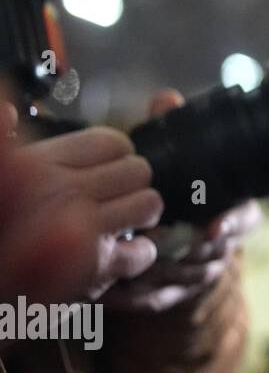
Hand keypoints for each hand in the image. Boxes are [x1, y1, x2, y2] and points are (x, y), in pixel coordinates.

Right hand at [0, 100, 161, 305]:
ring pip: (150, 203)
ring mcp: (81, 228)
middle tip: (113, 200)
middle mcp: (61, 190)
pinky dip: (135, 256)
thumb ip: (10, 147)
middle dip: (131, 186)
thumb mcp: (7, 175)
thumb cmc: (6, 227)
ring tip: (118, 224)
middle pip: (138, 169)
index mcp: (37, 163)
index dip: (116, 157)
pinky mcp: (96, 265)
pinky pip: (145, 250)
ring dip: (140, 216)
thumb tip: (6, 107)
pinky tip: (113, 255)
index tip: (104, 172)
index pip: (113, 142)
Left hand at [97, 90, 261, 312]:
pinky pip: (154, 300)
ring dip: (150, 271)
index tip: (213, 227)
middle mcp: (221, 246)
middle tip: (150, 240)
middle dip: (178, 248)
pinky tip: (103, 288)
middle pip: (206, 251)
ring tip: (120, 261)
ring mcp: (198, 273)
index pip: (242, 218)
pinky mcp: (172, 295)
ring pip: (178, 277)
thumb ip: (174, 130)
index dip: (230, 223)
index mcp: (234, 213)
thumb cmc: (183, 192)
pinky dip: (129, 295)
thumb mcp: (183, 159)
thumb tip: (166, 100)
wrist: (186, 241)